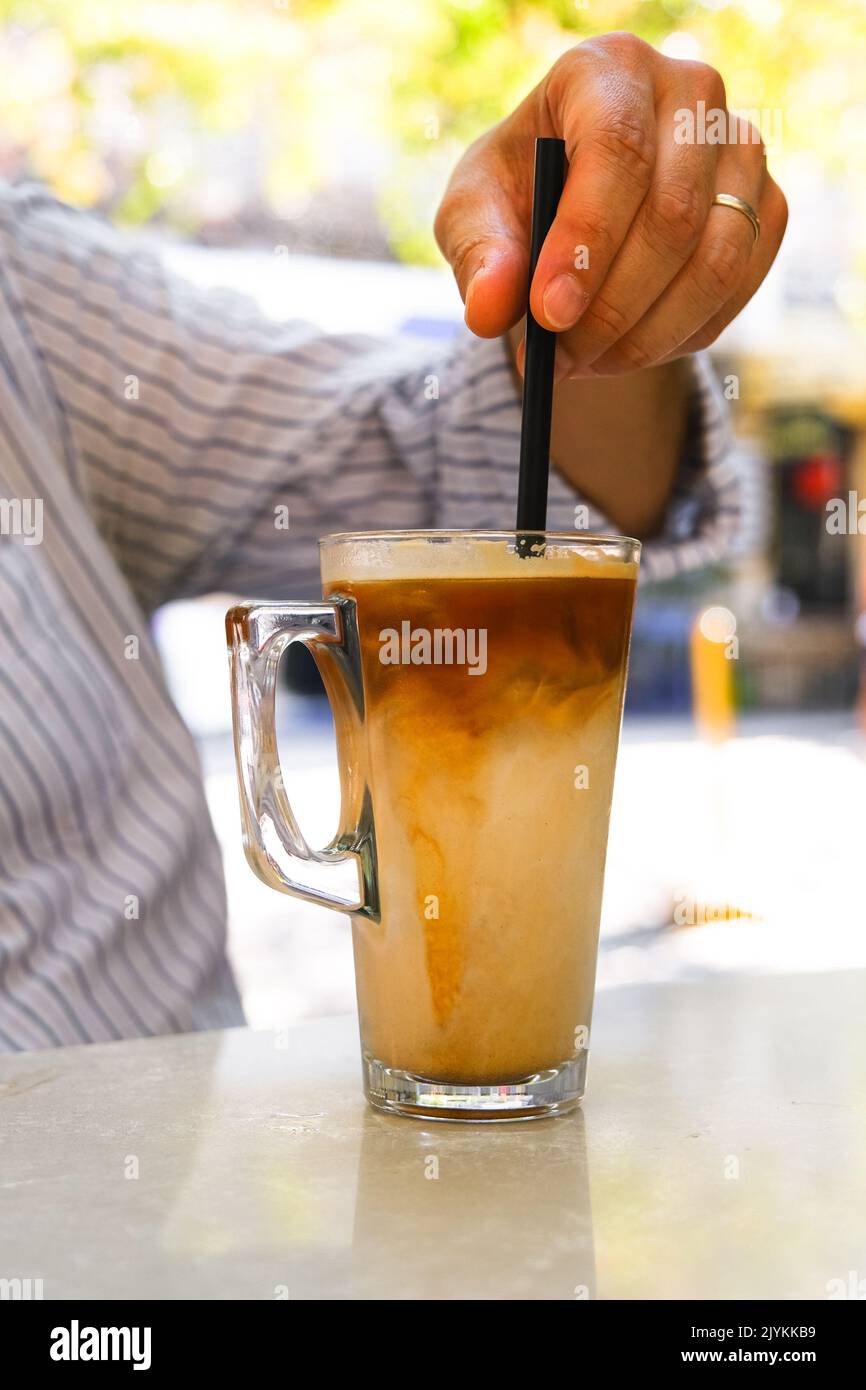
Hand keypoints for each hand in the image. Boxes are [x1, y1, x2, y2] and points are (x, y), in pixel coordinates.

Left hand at [434, 32, 786, 377]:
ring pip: (716, 261)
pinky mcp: (765, 208)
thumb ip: (480, 256)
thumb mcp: (474, 215)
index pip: (617, 148)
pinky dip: (678, 338)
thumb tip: (490, 311)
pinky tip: (624, 349)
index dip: (586, 240)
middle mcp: (691, 94)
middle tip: (556, 361)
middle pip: (674, 214)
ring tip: (583, 362)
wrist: (573, 207)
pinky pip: (735, 291)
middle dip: (611, 308)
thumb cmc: (519, 195)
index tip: (549, 314)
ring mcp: (740, 150)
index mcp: (611, 71)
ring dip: (645, 335)